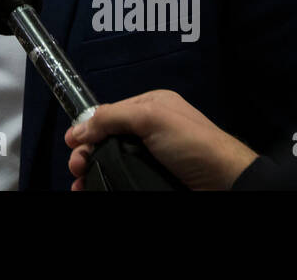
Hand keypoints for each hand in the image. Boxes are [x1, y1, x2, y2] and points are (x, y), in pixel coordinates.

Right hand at [64, 89, 257, 190]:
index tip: (70, 143)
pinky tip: (93, 189)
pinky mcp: (154, 180)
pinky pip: (123, 179)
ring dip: (92, 172)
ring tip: (80, 184)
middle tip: (76, 168)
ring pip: (113, 162)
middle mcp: (150, 131)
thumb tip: (77, 130)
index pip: (110, 114)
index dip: (88, 128)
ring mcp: (152, 158)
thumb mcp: (151, 118)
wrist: (226, 183)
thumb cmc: (191, 143)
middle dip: (87, 152)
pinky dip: (106, 184)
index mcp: (151, 106)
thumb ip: (112, 118)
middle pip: (107, 140)